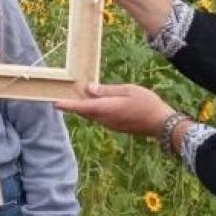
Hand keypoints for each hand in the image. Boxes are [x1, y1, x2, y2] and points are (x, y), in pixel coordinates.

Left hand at [56, 83, 174, 136]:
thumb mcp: (127, 90)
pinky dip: (94, 110)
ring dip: (83, 107)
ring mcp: (110, 125)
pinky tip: (96, 102)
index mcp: (106, 109)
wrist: (161, 123)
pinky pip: (100, 118)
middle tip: (61, 95)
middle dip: (73, 104)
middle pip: (84, 112)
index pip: (81, 107)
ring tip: (77, 95)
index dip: (67, 105)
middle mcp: (105, 119)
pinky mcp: (115, 127)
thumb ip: (107, 90)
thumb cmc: (146, 103)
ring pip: (91, 115)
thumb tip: (89, 88)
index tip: (54, 103)